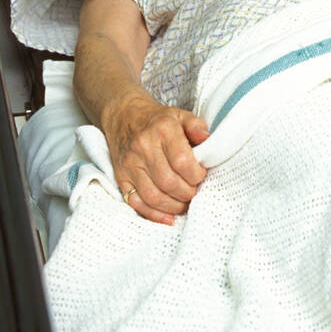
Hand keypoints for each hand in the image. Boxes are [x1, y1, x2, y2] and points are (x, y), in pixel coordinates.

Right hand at [103, 92, 209, 225]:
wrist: (123, 115)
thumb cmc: (157, 119)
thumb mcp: (180, 115)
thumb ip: (196, 127)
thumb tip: (209, 141)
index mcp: (163, 130)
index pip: (182, 161)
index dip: (196, 175)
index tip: (201, 176)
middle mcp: (144, 147)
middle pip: (168, 182)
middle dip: (187, 193)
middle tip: (194, 192)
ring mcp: (130, 164)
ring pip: (152, 196)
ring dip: (173, 206)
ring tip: (184, 204)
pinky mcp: (121, 177)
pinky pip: (135, 202)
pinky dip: (153, 215)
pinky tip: (167, 217)